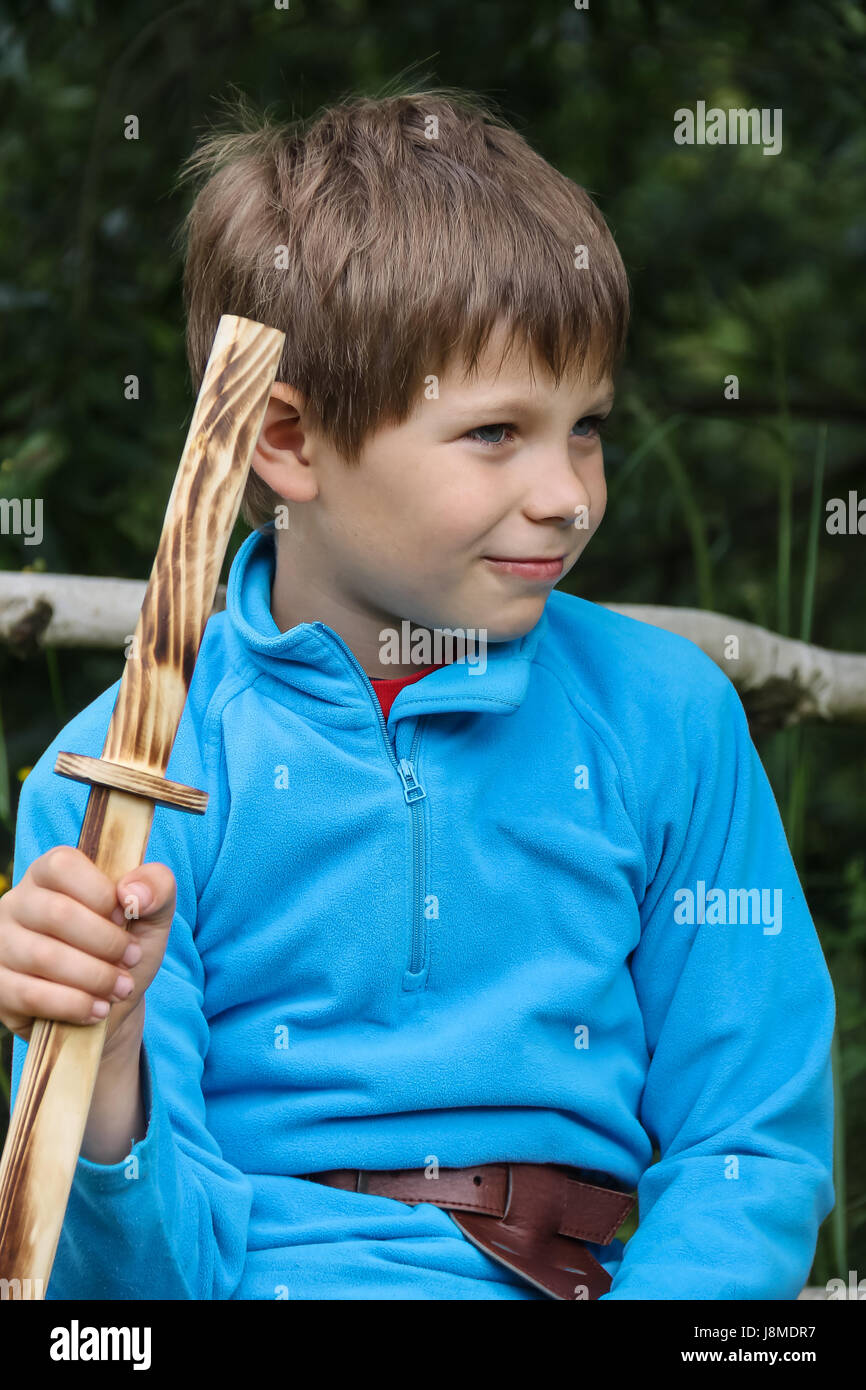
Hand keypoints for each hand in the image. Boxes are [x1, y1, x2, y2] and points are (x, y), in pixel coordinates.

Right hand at [0, 845, 175, 1051]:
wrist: (108, 1006)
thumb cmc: (124, 949)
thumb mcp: (152, 914)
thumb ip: (156, 886)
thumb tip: (132, 893)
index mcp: (50, 873)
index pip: (63, 865)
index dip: (101, 894)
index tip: (126, 918)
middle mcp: (17, 902)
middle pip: (57, 913)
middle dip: (107, 942)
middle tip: (131, 959)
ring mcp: (1, 944)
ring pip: (44, 957)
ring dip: (95, 977)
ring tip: (121, 988)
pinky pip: (31, 995)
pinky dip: (74, 1004)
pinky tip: (97, 1009)